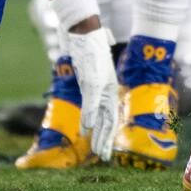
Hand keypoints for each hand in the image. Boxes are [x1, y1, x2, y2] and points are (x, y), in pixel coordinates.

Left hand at [68, 27, 118, 160]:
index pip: (110, 122)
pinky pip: (89, 106)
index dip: (107, 139)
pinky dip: (87, 118)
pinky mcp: (86, 82)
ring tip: (94, 146)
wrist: (80, 33)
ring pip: (98, 115)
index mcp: (110, 92)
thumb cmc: (89, 55)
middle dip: (103, 139)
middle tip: (101, 157)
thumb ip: (90, 106)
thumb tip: (89, 128)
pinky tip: (84, 127)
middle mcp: (105, 92)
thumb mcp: (90, 82)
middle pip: (106, 121)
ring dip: (96, 131)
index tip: (104, 156)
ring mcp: (95, 87)